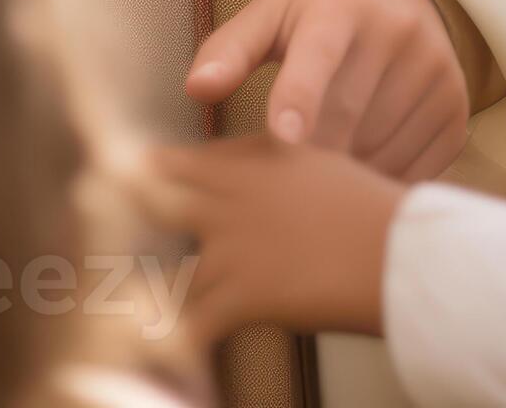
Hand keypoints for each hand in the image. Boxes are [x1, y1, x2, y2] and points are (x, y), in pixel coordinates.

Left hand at [144, 135, 405, 339]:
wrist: (406, 255)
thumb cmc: (377, 213)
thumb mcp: (320, 167)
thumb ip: (273, 167)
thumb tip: (253, 170)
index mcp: (250, 163)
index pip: (178, 161)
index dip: (147, 175)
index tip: (124, 179)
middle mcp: (231, 199)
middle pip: (151, 200)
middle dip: (124, 214)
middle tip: (99, 223)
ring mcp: (233, 247)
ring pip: (170, 269)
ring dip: (150, 289)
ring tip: (125, 302)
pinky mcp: (244, 293)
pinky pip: (194, 321)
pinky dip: (176, 336)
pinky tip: (163, 344)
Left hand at [184, 0, 469, 179]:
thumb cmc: (318, 11)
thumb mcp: (271, 14)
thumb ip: (230, 50)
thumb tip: (196, 88)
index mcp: (339, 7)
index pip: (318, 54)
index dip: (300, 97)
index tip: (282, 138)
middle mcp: (395, 34)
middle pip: (348, 115)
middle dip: (310, 152)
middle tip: (277, 183)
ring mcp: (434, 71)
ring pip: (381, 146)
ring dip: (345, 169)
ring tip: (318, 167)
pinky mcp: (456, 108)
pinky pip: (415, 165)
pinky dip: (380, 177)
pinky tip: (359, 168)